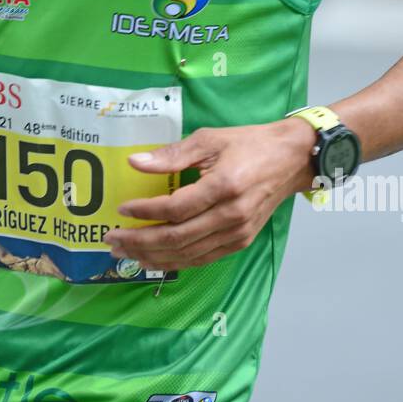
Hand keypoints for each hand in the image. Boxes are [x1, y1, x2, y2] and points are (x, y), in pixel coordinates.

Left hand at [104, 120, 316, 271]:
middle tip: (112, 240)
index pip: (175, 209)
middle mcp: (231, 216)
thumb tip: (135, 163)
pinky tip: (154, 258)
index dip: (145, 212)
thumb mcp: (209, 139)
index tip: (121, 209)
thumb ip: (172, 154)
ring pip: (187, 254)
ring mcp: (237, 233)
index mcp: (223, 187)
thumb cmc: (248, 145)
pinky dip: (175, 261)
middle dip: (140, 241)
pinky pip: (202, 259)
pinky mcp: (240, 242)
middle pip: (177, 238)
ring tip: (125, 253)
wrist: (290, 160)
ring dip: (152, 256)